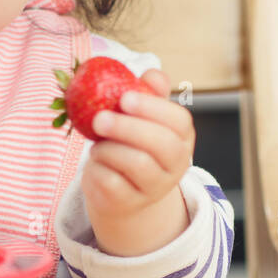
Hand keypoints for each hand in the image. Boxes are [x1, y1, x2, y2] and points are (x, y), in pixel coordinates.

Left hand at [81, 68, 194, 220]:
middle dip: (127, 127)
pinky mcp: (130, 203)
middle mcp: (175, 164)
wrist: (119, 190)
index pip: (179, 121)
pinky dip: (98, 169)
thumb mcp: (141, 118)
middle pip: (161, 144)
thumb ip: (149, 94)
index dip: (153, 108)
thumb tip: (153, 74)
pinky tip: (96, 163)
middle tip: (99, 118)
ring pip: (138, 164)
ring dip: (109, 149)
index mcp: (181, 138)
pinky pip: (114, 184)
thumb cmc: (130, 144)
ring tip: (97, 144)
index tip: (125, 97)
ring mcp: (155, 187)